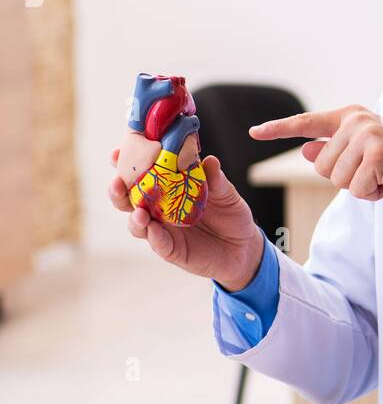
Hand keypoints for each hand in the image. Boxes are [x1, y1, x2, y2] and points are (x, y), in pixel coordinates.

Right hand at [107, 151, 263, 291]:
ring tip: (138, 212)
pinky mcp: (172, 250)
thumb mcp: (226, 194)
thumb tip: (209, 160)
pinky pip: (159, 244)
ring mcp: (164, 230)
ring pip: (138, 224)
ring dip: (134, 217)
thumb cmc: (230, 214)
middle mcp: (160, 209)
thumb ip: (216, 179)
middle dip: (118, 190)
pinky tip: (153, 230)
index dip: (126, 164)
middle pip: (129, 199)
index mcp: (168, 188)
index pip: (142, 174)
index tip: (117, 152)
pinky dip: (154, 237)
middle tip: (117, 181)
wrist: (244, 247)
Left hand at [249, 106, 382, 204]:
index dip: (279, 130)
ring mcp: (366, 135)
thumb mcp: (365, 156)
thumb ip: (335, 150)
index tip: (255, 133)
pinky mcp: (375, 154)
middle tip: (375, 173)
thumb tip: (306, 150)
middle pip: (322, 166)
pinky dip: (372, 195)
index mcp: (352, 116)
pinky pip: (355, 189)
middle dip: (346, 179)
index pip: (307, 123)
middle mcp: (357, 120)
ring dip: (360, 187)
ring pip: (336, 179)